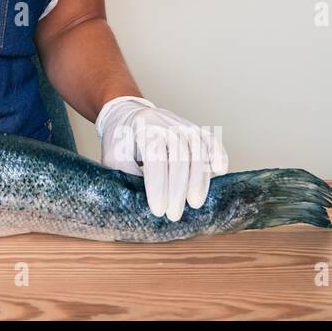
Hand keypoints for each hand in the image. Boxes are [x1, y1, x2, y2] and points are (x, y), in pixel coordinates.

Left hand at [94, 95, 228, 220]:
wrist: (127, 114)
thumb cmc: (120, 141)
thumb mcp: (112, 156)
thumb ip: (126, 175)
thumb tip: (142, 203)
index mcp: (143, 129)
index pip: (155, 158)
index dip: (158, 186)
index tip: (158, 210)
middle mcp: (166, 124)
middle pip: (180, 157)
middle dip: (178, 190)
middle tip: (174, 215)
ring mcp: (183, 125)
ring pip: (198, 151)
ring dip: (199, 180)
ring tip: (194, 203)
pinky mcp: (195, 129)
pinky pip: (211, 141)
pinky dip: (219, 155)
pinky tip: (218, 172)